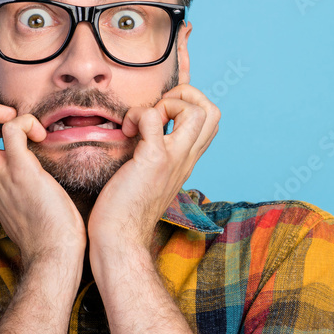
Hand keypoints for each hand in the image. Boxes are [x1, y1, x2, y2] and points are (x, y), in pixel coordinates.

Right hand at [0, 100, 85, 280]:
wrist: (53, 253)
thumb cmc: (44, 227)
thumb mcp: (15, 198)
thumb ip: (9, 179)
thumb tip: (22, 161)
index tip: (2, 126)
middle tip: (7, 119)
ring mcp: (0, 174)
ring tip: (16, 121)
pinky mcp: (22, 173)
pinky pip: (12, 132)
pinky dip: (25, 122)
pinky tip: (40, 135)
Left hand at [87, 84, 218, 260]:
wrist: (120, 238)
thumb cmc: (125, 208)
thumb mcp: (148, 173)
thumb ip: (153, 151)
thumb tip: (142, 128)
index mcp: (186, 160)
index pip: (210, 120)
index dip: (189, 102)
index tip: (159, 112)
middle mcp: (186, 158)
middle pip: (213, 111)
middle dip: (185, 96)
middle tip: (157, 110)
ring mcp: (173, 159)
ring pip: (196, 111)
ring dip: (167, 103)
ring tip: (144, 121)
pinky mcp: (153, 160)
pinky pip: (152, 119)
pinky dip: (137, 115)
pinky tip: (127, 133)